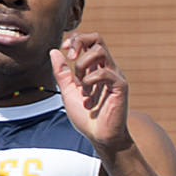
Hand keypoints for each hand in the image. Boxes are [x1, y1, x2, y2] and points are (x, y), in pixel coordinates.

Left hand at [53, 32, 133, 155]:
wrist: (99, 136)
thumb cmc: (87, 117)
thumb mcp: (68, 91)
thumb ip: (62, 73)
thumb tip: (54, 51)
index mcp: (95, 68)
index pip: (90, 41)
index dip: (76, 39)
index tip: (64, 49)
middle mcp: (107, 69)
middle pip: (97, 38)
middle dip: (79, 43)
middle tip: (71, 58)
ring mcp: (115, 76)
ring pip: (100, 51)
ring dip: (83, 65)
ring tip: (81, 85)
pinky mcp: (120, 86)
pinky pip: (104, 72)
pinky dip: (90, 81)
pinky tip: (88, 97)